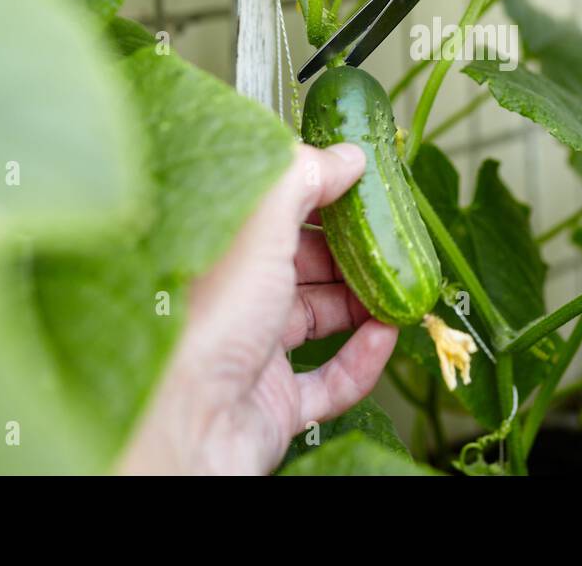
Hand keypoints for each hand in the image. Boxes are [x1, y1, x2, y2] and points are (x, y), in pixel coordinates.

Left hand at [119, 143, 397, 474]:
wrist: (184, 427)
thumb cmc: (203, 324)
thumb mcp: (259, 226)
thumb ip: (303, 179)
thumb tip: (346, 154)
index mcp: (218, 251)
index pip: (273, 210)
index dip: (319, 193)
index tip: (361, 181)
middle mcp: (231, 299)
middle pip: (302, 264)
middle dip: (351, 251)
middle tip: (388, 238)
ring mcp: (253, 353)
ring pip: (321, 317)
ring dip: (364, 302)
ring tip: (397, 288)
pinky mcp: (274, 402)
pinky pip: (330, 379)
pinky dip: (363, 359)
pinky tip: (383, 337)